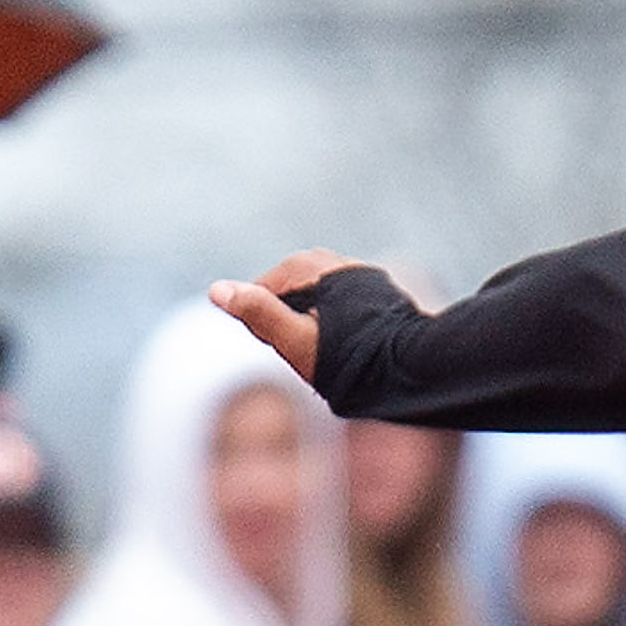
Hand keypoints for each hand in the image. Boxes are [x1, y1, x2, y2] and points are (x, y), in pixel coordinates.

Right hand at [209, 249, 367, 385]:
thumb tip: (216, 290)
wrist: (409, 366)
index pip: (262, 296)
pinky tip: (350, 343)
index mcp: (306, 265)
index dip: (267, 328)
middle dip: (291, 322)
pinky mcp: (374, 288)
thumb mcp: (294, 339)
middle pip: (289, 296)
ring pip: (315, 301)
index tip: (288, 347)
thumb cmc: (349, 359)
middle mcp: (332, 259)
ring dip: (314, 323)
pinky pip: (341, 304)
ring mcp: (356, 272)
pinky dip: (338, 322)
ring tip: (330, 349)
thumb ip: (257, 313)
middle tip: (310, 351)